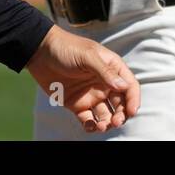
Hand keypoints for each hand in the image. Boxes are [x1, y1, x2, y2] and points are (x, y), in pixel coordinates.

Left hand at [25, 25, 140, 133]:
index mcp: (111, 68)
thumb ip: (105, 72)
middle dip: (121, 115)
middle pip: (120, 104)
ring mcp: (91, 95)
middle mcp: (104, 83)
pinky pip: (88, 120)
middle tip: (116, 122)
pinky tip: (90, 126)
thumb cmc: (66, 48)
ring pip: (106, 115)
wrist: (40, 52)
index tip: (132, 111)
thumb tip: (124, 86)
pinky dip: (92, 126)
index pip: (129, 86)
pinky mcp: (77, 105)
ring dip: (108, 123)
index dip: (133, 99)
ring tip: (102, 126)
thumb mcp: (87, 56)